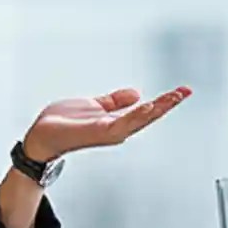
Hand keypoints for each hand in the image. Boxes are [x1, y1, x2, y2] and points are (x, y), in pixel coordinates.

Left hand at [22, 86, 191, 161]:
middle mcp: (116, 129)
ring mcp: (108, 132)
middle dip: (167, 104)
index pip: (146, 110)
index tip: (182, 90)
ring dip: (157, 109)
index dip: (164, 101)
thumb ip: (114, 101)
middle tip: (185, 91)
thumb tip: (137, 94)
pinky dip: (136, 115)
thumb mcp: (93, 105)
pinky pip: (121, 123)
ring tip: (173, 97)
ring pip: (139, 120)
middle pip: (148, 116)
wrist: (41, 136)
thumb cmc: (62, 124)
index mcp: (115, 121)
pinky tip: (147, 106)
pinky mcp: (97, 132)